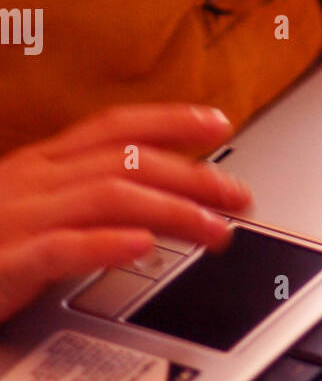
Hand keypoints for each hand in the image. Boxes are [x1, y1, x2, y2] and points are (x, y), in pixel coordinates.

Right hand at [0, 104, 252, 322]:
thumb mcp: (30, 215)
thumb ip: (78, 203)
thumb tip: (143, 206)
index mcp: (38, 165)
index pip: (113, 127)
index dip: (169, 119)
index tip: (219, 122)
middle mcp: (31, 181)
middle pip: (125, 161)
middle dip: (192, 174)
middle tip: (240, 196)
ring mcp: (15, 218)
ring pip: (108, 198)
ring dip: (171, 212)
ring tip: (215, 230)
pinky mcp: (4, 261)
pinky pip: (61, 248)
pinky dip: (106, 245)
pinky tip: (143, 249)